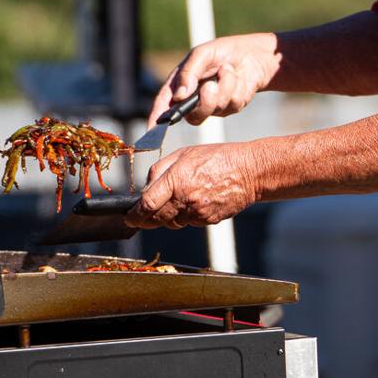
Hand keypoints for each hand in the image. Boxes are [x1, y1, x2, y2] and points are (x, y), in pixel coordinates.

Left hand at [126, 142, 260, 229]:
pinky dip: (184, 216)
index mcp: (176, 180)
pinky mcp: (208, 220)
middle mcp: (185, 199)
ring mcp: (198, 212)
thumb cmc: (216, 157)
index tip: (129, 217)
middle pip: (156, 219)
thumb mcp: (183, 154)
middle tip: (141, 216)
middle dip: (146, 219)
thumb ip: (160, 170)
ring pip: (171, 223)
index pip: (147, 205)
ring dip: (166, 217)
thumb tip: (145, 188)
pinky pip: (188, 223)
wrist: (249, 171)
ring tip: (175, 200)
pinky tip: (192, 202)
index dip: (135, 214)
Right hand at [147, 33, 278, 129]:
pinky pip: (231, 104)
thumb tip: (179, 95)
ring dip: (223, 86)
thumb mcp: (202, 54)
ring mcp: (211, 106)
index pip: (164, 104)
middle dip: (203, 102)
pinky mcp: (229, 107)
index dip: (156, 118)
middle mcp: (192, 99)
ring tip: (227, 69)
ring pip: (213, 109)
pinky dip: (235, 86)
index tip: (152, 127)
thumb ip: (189, 72)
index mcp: (179, 84)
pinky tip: (237, 77)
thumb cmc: (221, 52)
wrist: (251, 54)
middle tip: (210, 86)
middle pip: (190, 116)